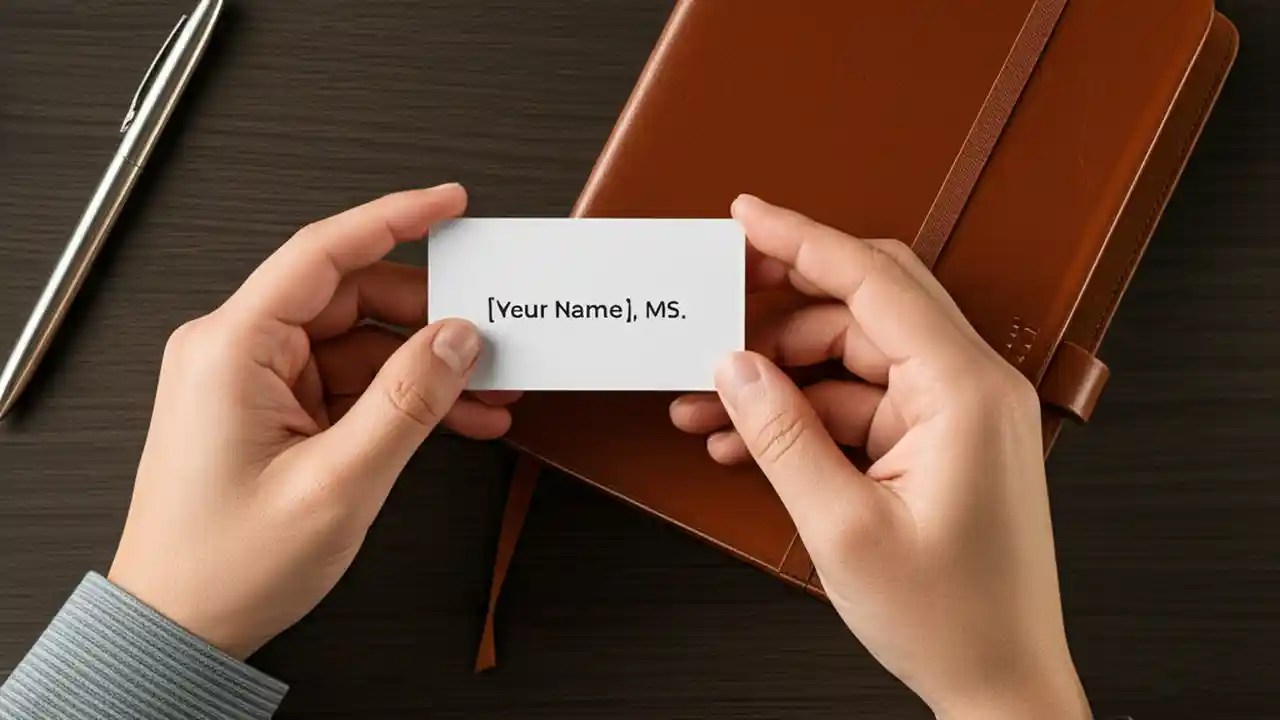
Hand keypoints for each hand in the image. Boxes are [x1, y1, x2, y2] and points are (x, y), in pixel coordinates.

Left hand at [108, 183, 515, 659]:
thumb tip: (457, 340)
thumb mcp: (338, 483)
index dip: (394, 218)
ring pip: (360, 345)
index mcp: (233, 348)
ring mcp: (255, 382)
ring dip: (424, 367)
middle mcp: (237, 352)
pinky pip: (350, 384)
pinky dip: (400, 399)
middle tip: (490, 335)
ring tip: (486, 390)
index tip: (449, 204)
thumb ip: (407, 402)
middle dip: (429, 317)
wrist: (180, 626)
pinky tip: (453, 417)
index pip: (323, 252)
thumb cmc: (224, 564)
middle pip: (353, 299)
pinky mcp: (272, 411)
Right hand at [670, 195, 1089, 718]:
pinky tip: (747, 441)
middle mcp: (970, 388)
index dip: (801, 240)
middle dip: (779, 308)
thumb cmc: (950, 618)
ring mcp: (957, 416)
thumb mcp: (842, 527)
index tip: (746, 217)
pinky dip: (805, 416)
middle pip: (863, 307)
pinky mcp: (940, 443)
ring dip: (779, 377)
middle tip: (716, 308)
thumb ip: (781, 435)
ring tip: (708, 406)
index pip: (873, 280)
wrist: (999, 685)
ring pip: (853, 359)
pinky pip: (861, 405)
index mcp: (964, 392)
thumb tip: (735, 369)